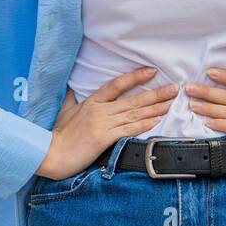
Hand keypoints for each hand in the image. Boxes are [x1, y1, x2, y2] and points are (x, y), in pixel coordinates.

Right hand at [37, 68, 177, 179]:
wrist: (50, 153)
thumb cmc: (58, 133)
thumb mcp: (65, 110)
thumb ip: (74, 99)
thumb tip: (75, 88)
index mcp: (92, 102)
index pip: (117, 84)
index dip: (135, 77)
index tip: (152, 72)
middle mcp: (100, 110)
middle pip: (133, 99)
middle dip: (156, 93)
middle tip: (174, 88)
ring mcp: (102, 124)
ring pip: (134, 114)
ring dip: (155, 108)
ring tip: (171, 103)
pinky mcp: (103, 139)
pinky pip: (128, 130)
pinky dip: (144, 125)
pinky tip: (156, 121)